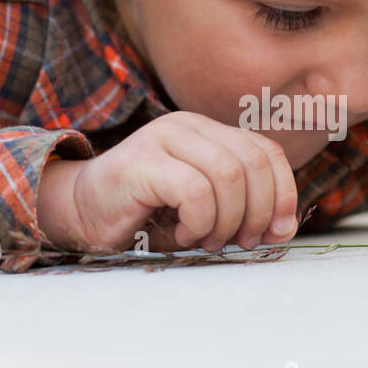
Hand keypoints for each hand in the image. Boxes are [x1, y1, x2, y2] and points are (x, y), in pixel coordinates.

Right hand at [39, 112, 300, 253]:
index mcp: (209, 131)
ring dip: (227, 220)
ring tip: (207, 240)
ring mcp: (163, 138)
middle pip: (253, 162)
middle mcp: (189, 126)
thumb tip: (285, 228)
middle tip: (241, 242)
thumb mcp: (207, 211)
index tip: (277, 231)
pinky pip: (194, 190)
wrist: (81, 212)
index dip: (283, 193)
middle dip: (259, 211)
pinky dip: (199, 221)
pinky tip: (183, 233)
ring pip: (228, 175)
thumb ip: (246, 212)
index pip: (267, 152)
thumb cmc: (147, 216)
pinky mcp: (142, 162)